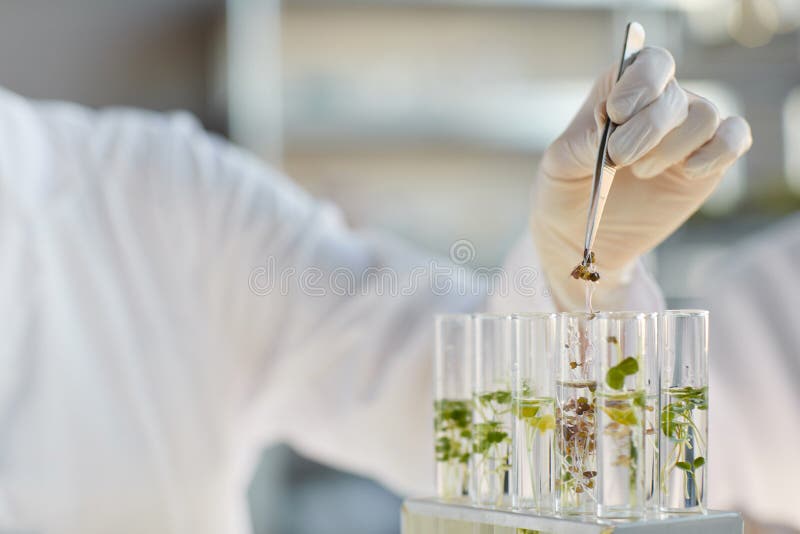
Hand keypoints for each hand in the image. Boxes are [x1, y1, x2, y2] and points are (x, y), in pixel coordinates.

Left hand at [531, 47, 751, 309]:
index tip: (615, 114)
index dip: (640, 84)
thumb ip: (582, 140)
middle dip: (647, 128)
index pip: (650, 63)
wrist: (584, 235)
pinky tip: (688, 172)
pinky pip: (735, 138)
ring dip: (672, 147)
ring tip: (640, 172)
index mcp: (622, 88)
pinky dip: (716, 153)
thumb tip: (608, 118)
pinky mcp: (709, 160)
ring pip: (705, 116)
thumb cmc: (567, 191)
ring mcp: (688, 130)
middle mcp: (661, 101)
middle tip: (618, 159)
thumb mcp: (559, 166)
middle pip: (675, 95)